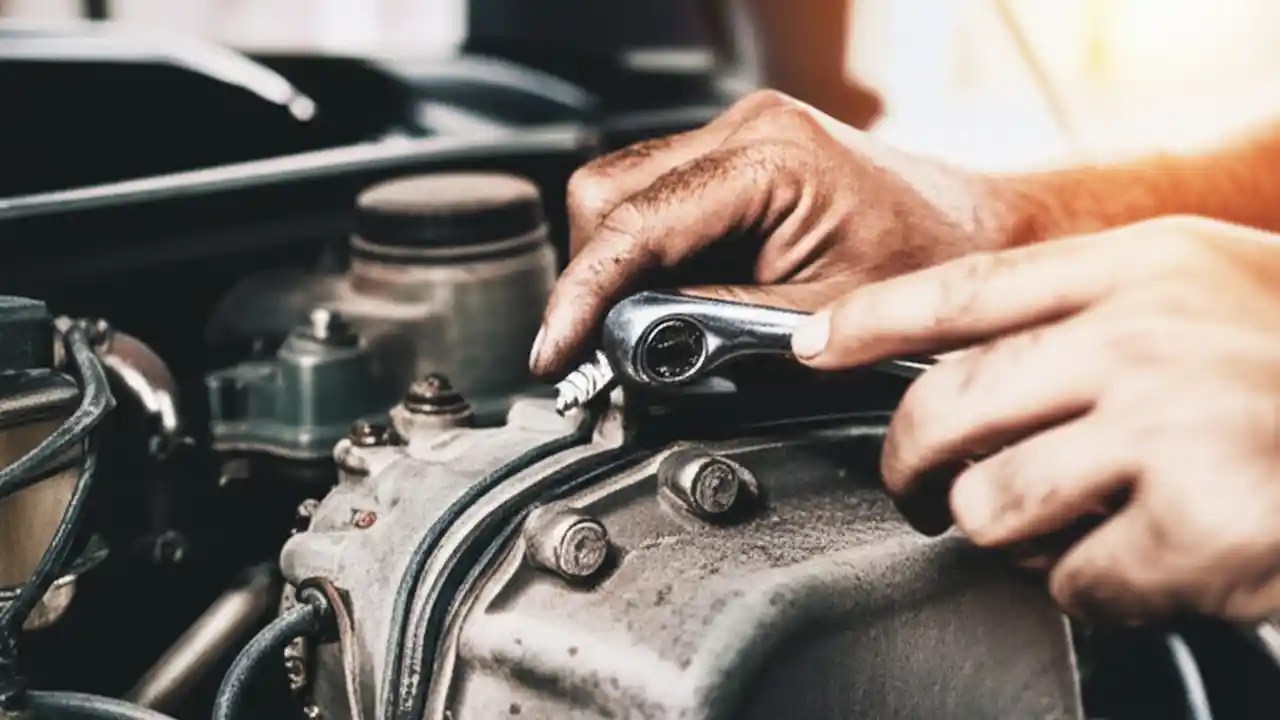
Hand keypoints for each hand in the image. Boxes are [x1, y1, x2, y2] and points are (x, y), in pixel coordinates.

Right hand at [529, 90, 1025, 375]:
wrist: (983, 239)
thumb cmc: (929, 275)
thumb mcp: (820, 323)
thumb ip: (715, 331)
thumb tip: (626, 348)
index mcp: (771, 159)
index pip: (636, 224)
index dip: (583, 294)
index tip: (554, 353)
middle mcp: (746, 129)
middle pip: (607, 194)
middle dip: (593, 277)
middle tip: (601, 352)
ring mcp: (738, 136)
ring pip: (618, 192)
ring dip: (614, 267)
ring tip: (640, 333)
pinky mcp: (737, 157)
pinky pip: (654, 197)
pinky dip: (644, 254)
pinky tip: (667, 300)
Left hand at [790, 216, 1279, 622]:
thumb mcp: (1215, 295)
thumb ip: (1100, 311)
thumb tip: (971, 352)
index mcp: (1146, 267)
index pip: (966, 287)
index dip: (871, 318)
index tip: (811, 346)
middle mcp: (1149, 334)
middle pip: (946, 404)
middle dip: (907, 464)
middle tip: (917, 489)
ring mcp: (1172, 426)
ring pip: (992, 503)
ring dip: (1014, 534)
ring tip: (1074, 527)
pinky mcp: (1198, 525)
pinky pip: (1073, 581)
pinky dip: (1096, 589)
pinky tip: (1150, 565)